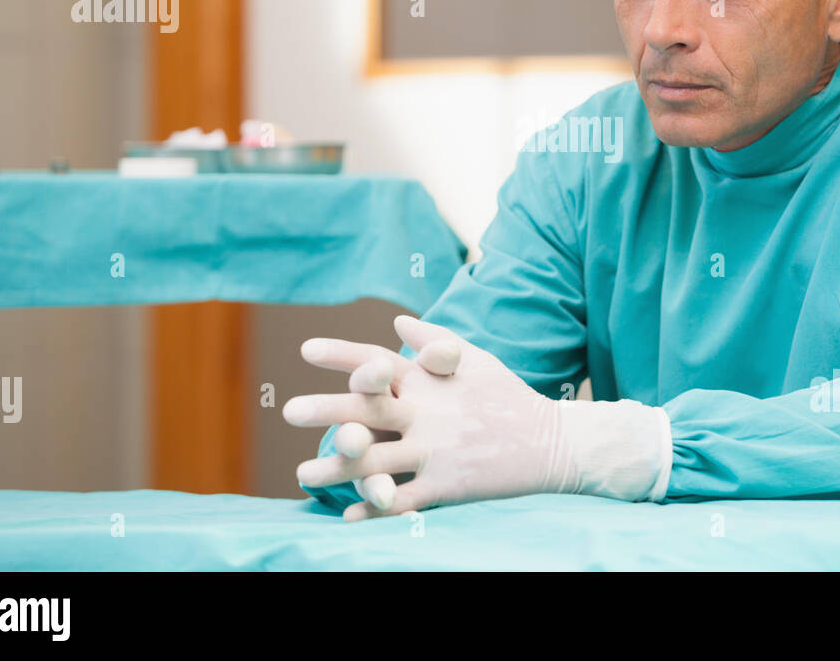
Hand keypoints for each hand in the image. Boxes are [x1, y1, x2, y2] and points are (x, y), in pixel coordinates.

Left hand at [284, 316, 670, 520]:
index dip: (343, 353)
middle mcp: (430, 412)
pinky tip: (347, 515)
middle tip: (289, 410)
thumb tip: (397, 323)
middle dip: (328, 410)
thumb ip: (432, 341)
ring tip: (303, 471)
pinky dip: (375, 507)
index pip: (381, 360)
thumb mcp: (474, 359)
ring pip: (379, 459)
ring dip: (339, 466)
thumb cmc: (508, 396)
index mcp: (432, 380)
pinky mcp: (449, 484)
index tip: (306, 348)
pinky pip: (405, 499)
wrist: (551, 442)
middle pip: (370, 410)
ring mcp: (438, 449)